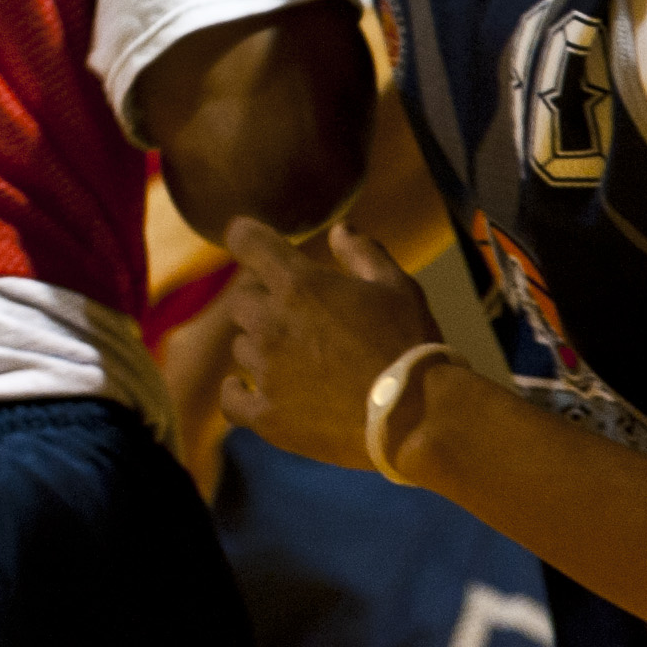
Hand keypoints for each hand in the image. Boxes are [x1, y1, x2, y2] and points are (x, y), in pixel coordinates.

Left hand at [221, 218, 441, 473]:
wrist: (416, 416)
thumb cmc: (410, 345)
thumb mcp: (397, 286)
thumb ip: (362, 252)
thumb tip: (338, 230)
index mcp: (299, 283)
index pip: (246, 240)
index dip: (248, 237)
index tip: (255, 243)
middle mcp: (271, 323)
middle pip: (243, 300)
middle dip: (265, 302)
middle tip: (298, 317)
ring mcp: (264, 372)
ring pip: (242, 347)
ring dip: (261, 347)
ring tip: (298, 360)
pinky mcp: (266, 416)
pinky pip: (230, 400)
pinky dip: (235, 392)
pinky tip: (244, 389)